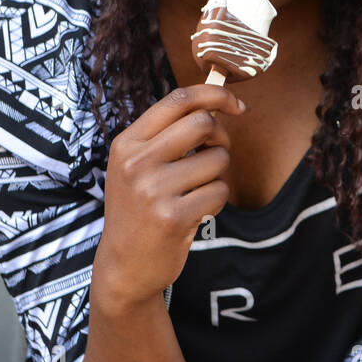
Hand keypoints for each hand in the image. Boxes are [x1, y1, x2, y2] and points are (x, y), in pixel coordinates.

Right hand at [94, 85, 244, 309]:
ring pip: (217, 159)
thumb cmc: (139, 210)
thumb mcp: (136, 166)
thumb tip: (218, 103)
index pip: (179, 98)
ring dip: (218, 175)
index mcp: (127, 143)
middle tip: (214, 155)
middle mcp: (136, 162)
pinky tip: (195, 213)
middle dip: (220, 137)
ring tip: (195, 192)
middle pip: (203, 123)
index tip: (236, 105)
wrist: (124, 267)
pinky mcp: (173, 217)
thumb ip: (167, 134)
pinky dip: (216, 201)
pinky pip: (220, 191)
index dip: (216, 95)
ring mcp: (153, 190)